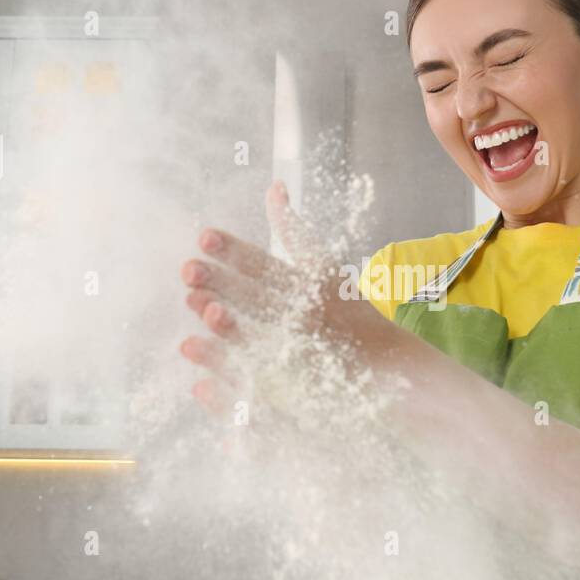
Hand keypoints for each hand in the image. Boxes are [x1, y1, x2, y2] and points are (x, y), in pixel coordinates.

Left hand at [177, 181, 387, 417]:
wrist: (391, 367)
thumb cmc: (350, 310)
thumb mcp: (326, 266)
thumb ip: (295, 232)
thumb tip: (273, 187)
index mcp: (315, 287)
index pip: (268, 265)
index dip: (234, 251)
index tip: (204, 236)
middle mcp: (309, 320)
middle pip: (258, 299)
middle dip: (221, 283)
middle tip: (187, 270)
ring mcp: (303, 357)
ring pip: (256, 342)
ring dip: (222, 327)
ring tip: (190, 308)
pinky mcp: (298, 392)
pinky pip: (261, 387)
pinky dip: (231, 381)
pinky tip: (199, 378)